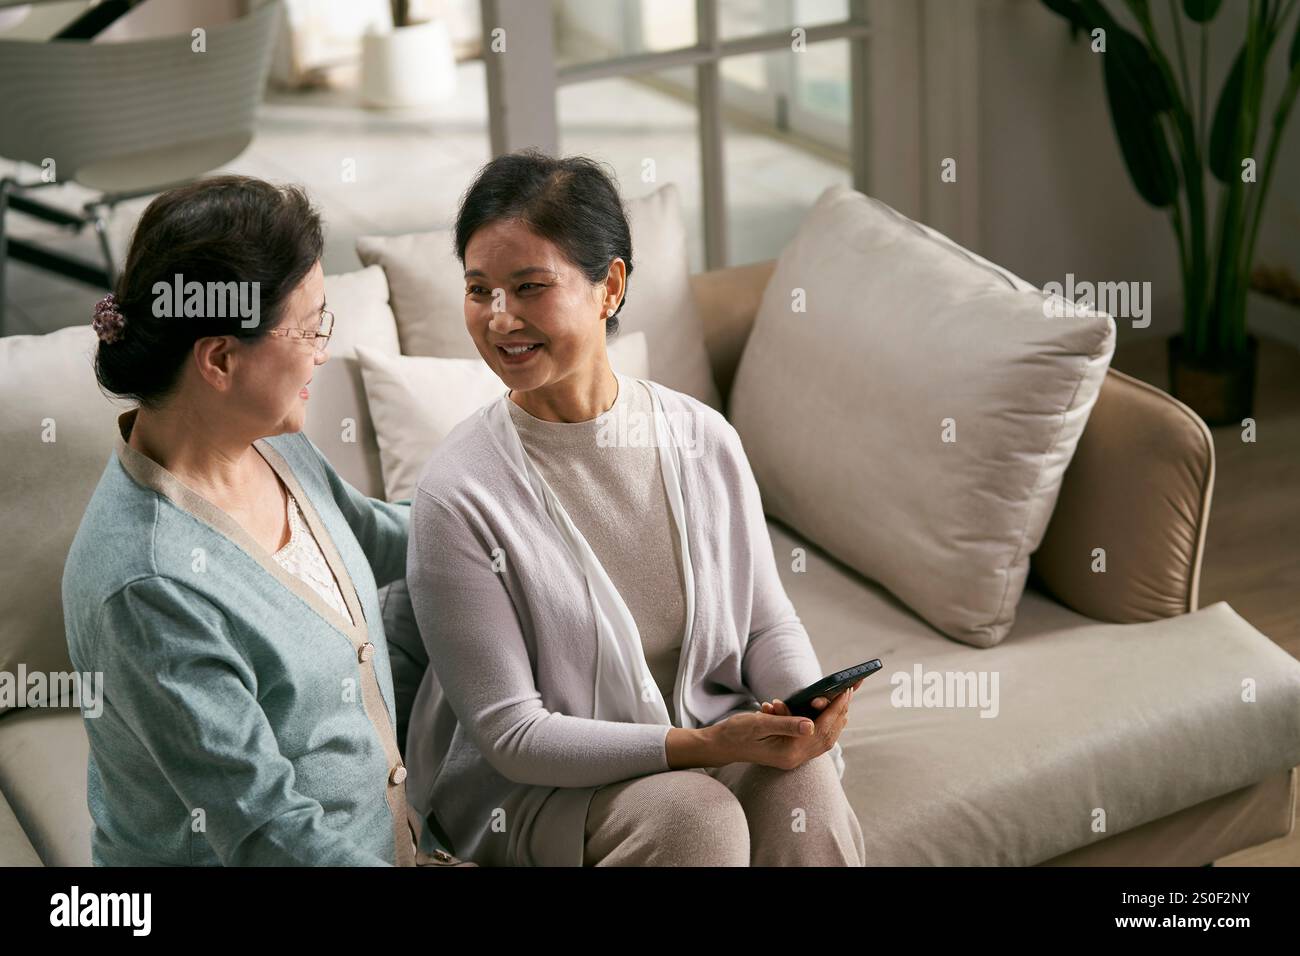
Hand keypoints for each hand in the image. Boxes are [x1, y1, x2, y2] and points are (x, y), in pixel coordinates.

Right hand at [707, 678, 861, 770]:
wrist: (720, 747)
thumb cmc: (736, 733)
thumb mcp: (759, 724)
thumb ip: (786, 724)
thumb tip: (812, 724)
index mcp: (789, 752)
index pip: (821, 728)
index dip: (836, 708)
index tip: (846, 690)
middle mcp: (795, 758)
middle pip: (828, 735)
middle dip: (840, 712)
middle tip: (849, 691)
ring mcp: (793, 758)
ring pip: (823, 738)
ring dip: (834, 719)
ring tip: (841, 700)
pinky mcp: (790, 753)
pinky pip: (813, 739)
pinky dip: (821, 724)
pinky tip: (820, 710)